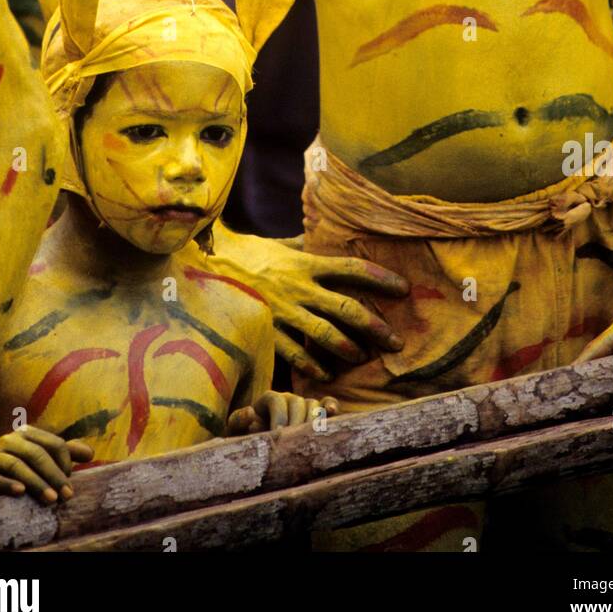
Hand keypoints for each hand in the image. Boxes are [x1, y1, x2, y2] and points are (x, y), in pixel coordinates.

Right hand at [0, 425, 93, 503]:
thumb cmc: (19, 471)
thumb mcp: (42, 461)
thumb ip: (65, 454)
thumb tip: (90, 454)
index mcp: (27, 434)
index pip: (53, 443)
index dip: (65, 462)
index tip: (71, 483)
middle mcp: (9, 440)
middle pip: (37, 454)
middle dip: (54, 476)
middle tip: (67, 496)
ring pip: (17, 466)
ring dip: (36, 483)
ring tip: (50, 499)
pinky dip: (7, 484)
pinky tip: (20, 493)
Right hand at [215, 231, 408, 379]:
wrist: (208, 264)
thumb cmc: (248, 253)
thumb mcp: (281, 245)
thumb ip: (305, 247)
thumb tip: (323, 239)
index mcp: (306, 263)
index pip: (352, 268)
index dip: (381, 278)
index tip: (404, 288)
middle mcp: (299, 287)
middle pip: (347, 308)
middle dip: (375, 326)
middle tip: (395, 341)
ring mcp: (283, 311)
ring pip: (326, 335)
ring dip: (349, 349)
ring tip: (363, 357)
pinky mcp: (266, 330)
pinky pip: (296, 353)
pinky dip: (314, 365)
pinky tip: (326, 372)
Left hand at [226, 392, 339, 434]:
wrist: (259, 449)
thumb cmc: (247, 438)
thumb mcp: (237, 430)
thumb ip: (239, 421)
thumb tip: (251, 412)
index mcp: (268, 399)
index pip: (275, 399)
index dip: (277, 415)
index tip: (277, 434)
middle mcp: (288, 398)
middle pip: (297, 402)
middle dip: (296, 422)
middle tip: (295, 441)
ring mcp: (303, 404)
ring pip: (313, 404)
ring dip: (313, 419)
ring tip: (310, 437)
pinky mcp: (317, 414)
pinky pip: (326, 404)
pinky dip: (331, 406)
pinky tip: (333, 412)